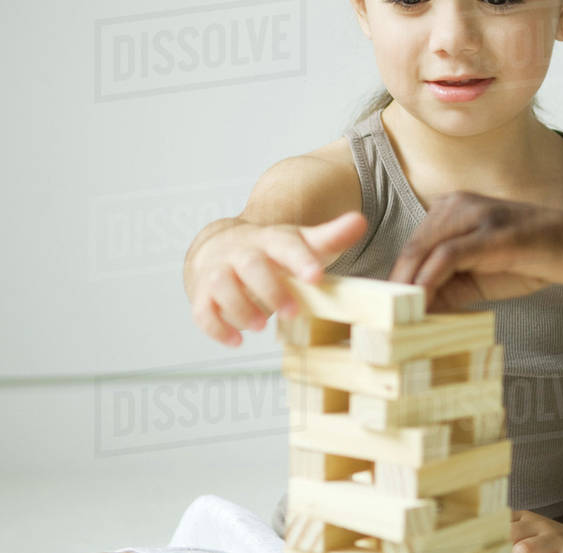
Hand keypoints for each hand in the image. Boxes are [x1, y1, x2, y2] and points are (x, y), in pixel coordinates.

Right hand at [187, 212, 366, 344]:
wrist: (222, 247)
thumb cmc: (270, 250)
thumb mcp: (300, 241)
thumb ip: (330, 237)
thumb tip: (360, 222)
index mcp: (270, 239)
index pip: (285, 244)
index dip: (300, 260)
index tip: (317, 277)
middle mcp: (241, 252)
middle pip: (251, 264)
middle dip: (270, 289)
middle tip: (293, 312)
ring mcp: (219, 272)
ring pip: (221, 285)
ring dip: (240, 307)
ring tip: (262, 326)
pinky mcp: (203, 294)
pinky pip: (202, 310)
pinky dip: (217, 327)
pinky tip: (237, 341)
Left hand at [388, 191, 562, 310]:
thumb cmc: (531, 259)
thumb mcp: (480, 275)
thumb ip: (448, 287)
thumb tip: (413, 313)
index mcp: (451, 209)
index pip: (412, 246)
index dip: (396, 279)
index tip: (385, 309)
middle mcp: (457, 205)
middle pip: (411, 248)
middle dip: (395, 286)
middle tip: (383, 319)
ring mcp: (474, 215)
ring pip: (422, 250)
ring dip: (407, 286)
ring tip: (397, 318)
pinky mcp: (490, 232)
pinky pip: (446, 257)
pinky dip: (429, 282)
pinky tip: (422, 306)